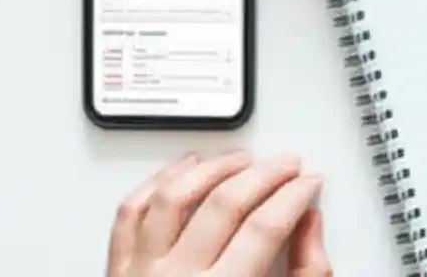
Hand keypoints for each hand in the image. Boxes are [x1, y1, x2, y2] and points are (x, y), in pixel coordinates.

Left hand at [107, 151, 331, 276]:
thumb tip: (309, 228)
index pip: (266, 227)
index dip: (294, 196)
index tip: (308, 184)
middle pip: (225, 204)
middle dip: (265, 174)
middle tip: (286, 165)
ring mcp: (141, 274)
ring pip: (173, 196)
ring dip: (211, 168)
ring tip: (240, 160)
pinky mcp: (117, 272)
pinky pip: (131, 212)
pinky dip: (157, 182)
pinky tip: (182, 171)